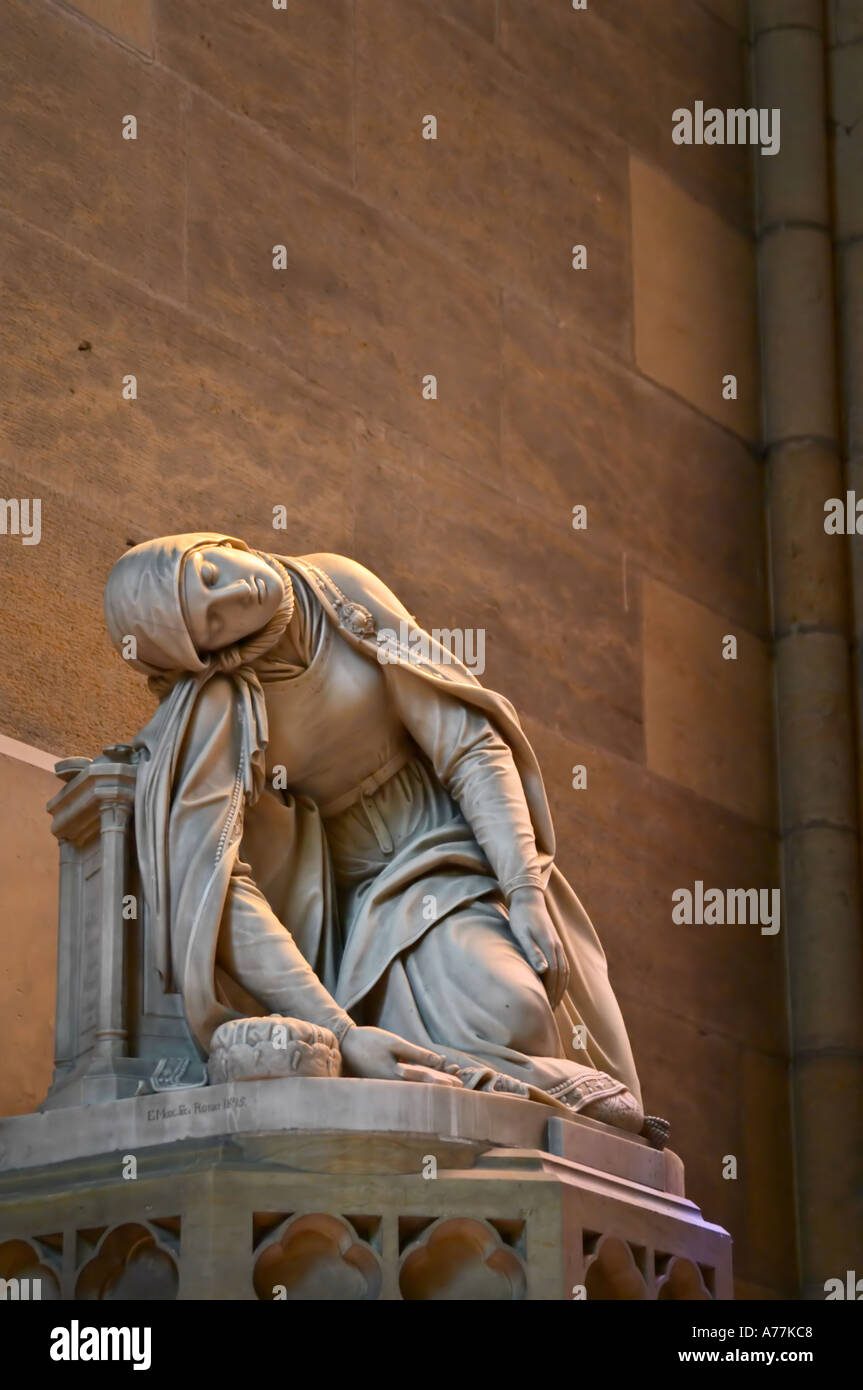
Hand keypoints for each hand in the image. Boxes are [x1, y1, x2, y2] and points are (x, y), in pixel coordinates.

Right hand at [340, 1025, 463, 1086]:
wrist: (346, 1044)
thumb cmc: (369, 1041)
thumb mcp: (395, 1043)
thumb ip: (417, 1053)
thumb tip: (438, 1060)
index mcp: (397, 1077)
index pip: (426, 1083)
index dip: (443, 1082)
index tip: (458, 1083)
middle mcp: (394, 1084)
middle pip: (423, 1086)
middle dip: (441, 1083)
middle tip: (460, 1082)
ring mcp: (390, 1083)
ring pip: (416, 1083)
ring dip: (433, 1079)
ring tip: (450, 1074)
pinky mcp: (387, 1078)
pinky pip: (408, 1079)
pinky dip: (421, 1075)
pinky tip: (432, 1069)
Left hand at [507, 886, 568, 1008]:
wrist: (527, 898)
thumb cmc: (521, 917)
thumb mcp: (522, 934)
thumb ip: (532, 952)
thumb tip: (543, 971)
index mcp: (550, 947)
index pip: (554, 976)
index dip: (550, 992)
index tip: (545, 1007)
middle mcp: (557, 947)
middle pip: (561, 976)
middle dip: (557, 994)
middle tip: (550, 1011)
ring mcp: (558, 945)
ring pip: (564, 971)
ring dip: (560, 988)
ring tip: (553, 1002)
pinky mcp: (555, 943)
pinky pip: (563, 964)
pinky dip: (562, 978)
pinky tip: (556, 984)